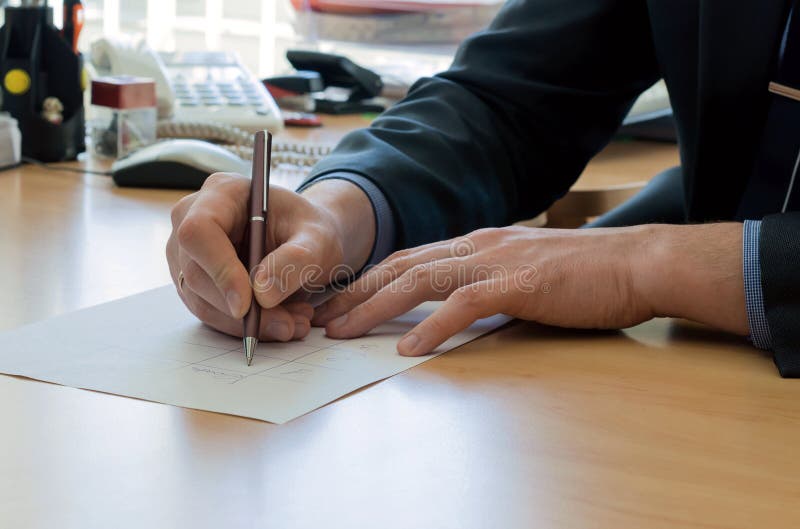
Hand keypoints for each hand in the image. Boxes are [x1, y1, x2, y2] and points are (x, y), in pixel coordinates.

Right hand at [166, 174, 375, 340]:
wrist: (307, 242)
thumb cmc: (310, 231)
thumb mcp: (318, 239)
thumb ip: (296, 260)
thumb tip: (262, 294)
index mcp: (222, 193)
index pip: (199, 230)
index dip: (219, 269)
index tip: (248, 304)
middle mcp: (194, 219)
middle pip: (196, 273)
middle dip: (242, 309)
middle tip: (288, 324)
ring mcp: (188, 253)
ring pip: (202, 300)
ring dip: (247, 323)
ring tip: (293, 323)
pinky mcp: (194, 282)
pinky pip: (210, 313)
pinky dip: (244, 326)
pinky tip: (280, 322)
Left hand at [313, 224, 748, 355]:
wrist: (637, 262)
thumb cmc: (586, 272)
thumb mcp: (527, 269)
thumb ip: (491, 279)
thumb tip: (461, 301)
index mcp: (480, 242)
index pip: (413, 257)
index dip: (373, 278)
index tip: (343, 299)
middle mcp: (479, 245)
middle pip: (403, 264)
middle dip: (358, 290)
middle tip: (323, 315)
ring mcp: (497, 261)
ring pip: (421, 280)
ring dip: (376, 307)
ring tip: (344, 330)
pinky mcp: (519, 284)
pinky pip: (463, 305)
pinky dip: (431, 326)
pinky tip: (407, 347)